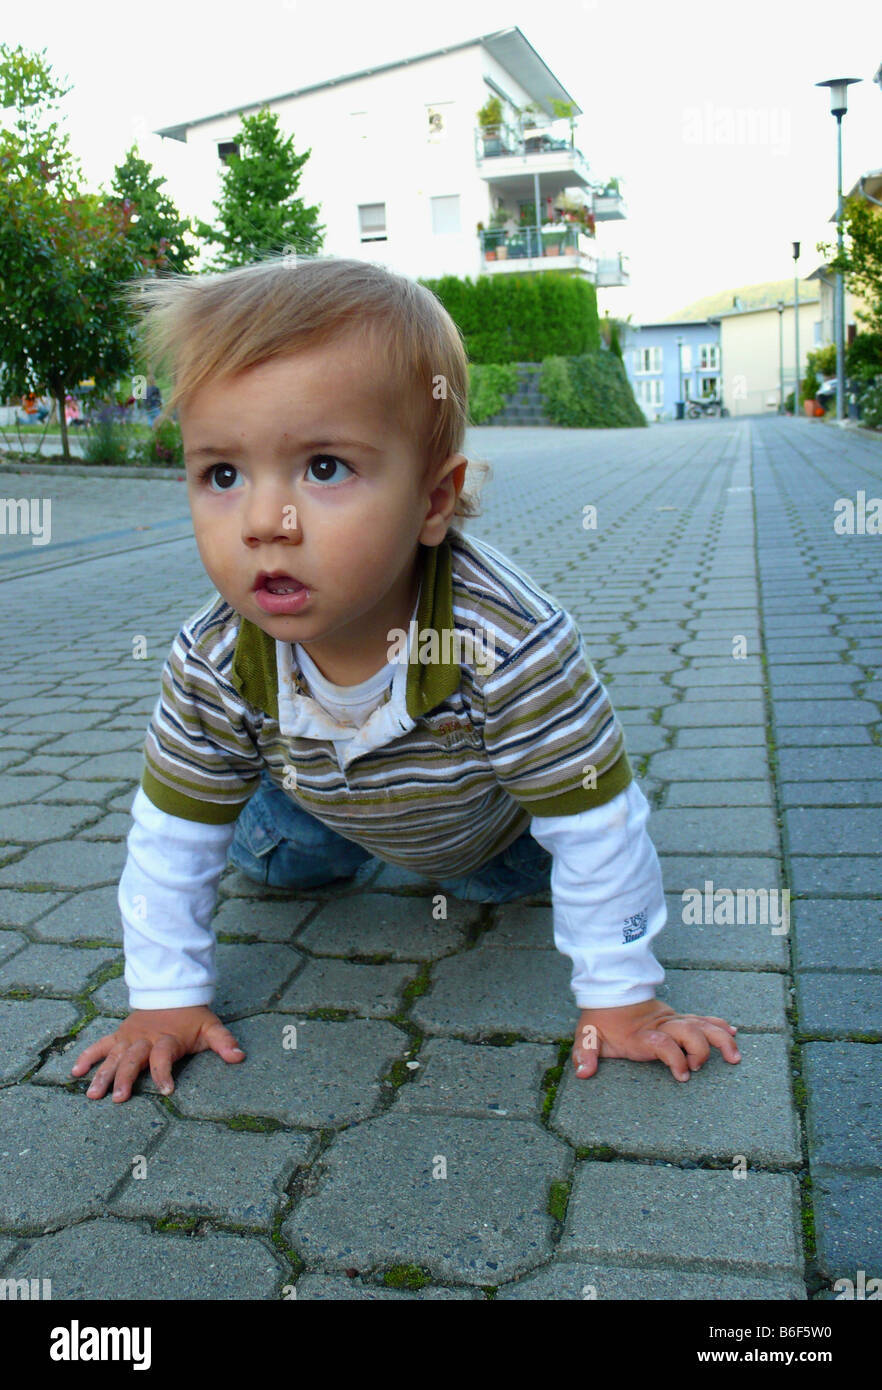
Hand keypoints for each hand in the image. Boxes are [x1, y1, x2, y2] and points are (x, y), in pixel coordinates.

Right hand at [70, 1006, 245, 1102]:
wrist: (173, 992)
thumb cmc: (192, 1017)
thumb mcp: (210, 1027)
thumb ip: (223, 1042)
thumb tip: (239, 1056)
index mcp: (168, 1038)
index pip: (163, 1056)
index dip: (164, 1072)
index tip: (167, 1089)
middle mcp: (145, 1038)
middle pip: (133, 1059)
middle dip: (125, 1078)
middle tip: (118, 1098)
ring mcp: (129, 1036)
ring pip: (113, 1056)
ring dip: (102, 1074)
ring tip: (93, 1094)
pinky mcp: (119, 1035)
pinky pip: (100, 1045)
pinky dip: (87, 1057)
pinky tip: (75, 1073)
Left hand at [572, 998, 740, 1081]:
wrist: (610, 993)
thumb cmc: (602, 1019)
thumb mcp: (588, 1035)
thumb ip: (586, 1053)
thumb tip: (583, 1073)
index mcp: (641, 1035)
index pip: (663, 1043)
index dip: (675, 1058)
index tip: (682, 1076)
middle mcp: (661, 1026)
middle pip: (689, 1032)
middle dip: (700, 1050)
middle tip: (698, 1068)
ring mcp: (673, 1020)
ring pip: (702, 1024)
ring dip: (720, 1039)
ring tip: (735, 1056)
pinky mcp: (679, 1018)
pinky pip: (703, 1019)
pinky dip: (719, 1025)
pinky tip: (734, 1033)